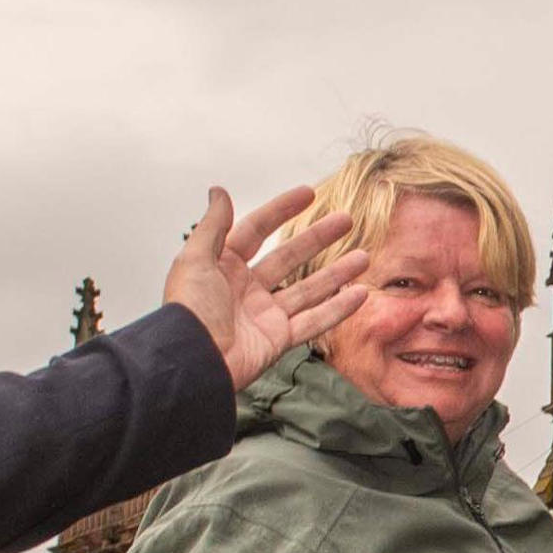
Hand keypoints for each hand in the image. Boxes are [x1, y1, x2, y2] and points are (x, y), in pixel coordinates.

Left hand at [164, 186, 368, 388]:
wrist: (194, 361)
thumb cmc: (189, 311)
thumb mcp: (195, 260)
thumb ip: (212, 225)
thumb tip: (218, 191)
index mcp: (224, 266)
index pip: (256, 230)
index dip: (281, 211)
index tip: (308, 194)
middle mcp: (246, 288)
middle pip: (289, 256)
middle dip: (318, 238)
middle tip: (345, 220)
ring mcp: (265, 314)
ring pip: (308, 289)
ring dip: (337, 273)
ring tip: (363, 257)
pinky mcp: (278, 339)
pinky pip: (314, 321)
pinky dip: (338, 309)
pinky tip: (360, 295)